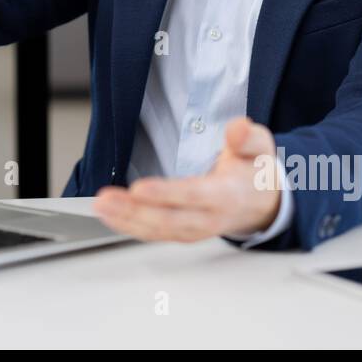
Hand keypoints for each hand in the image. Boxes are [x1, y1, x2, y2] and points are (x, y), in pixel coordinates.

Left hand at [92, 116, 280, 241]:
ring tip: (100, 207)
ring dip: (126, 220)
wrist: (262, 202)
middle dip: (135, 211)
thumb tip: (238, 127)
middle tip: (105, 200)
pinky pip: (153, 233)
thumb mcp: (260, 147)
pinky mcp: (181, 232)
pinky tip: (109, 215)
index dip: (167, 194)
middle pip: (170, 220)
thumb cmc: (254, 172)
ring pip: (158, 230)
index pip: (194, 196)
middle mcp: (209, 218)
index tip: (140, 189)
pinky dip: (129, 226)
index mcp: (227, 195)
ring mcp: (194, 230)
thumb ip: (248, 137)